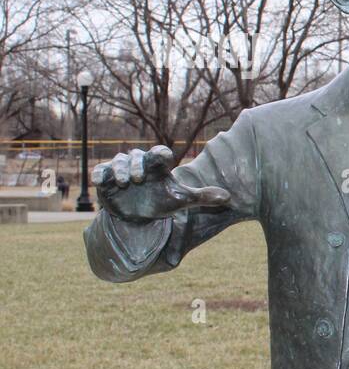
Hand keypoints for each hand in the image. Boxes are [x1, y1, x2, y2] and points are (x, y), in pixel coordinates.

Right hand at [93, 145, 229, 222]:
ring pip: (118, 160)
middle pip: (136, 155)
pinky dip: (100, 174)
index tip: (164, 158)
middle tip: (138, 179)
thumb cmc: (161, 203)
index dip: (161, 153)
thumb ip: (203, 197)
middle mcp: (139, 164)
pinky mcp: (106, 179)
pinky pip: (100, 171)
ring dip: (120, 169)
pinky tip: (100, 182)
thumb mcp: (182, 201)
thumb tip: (228, 197)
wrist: (137, 216)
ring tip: (124, 182)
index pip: (160, 152)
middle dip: (137, 164)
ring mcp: (120, 170)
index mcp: (157, 166)